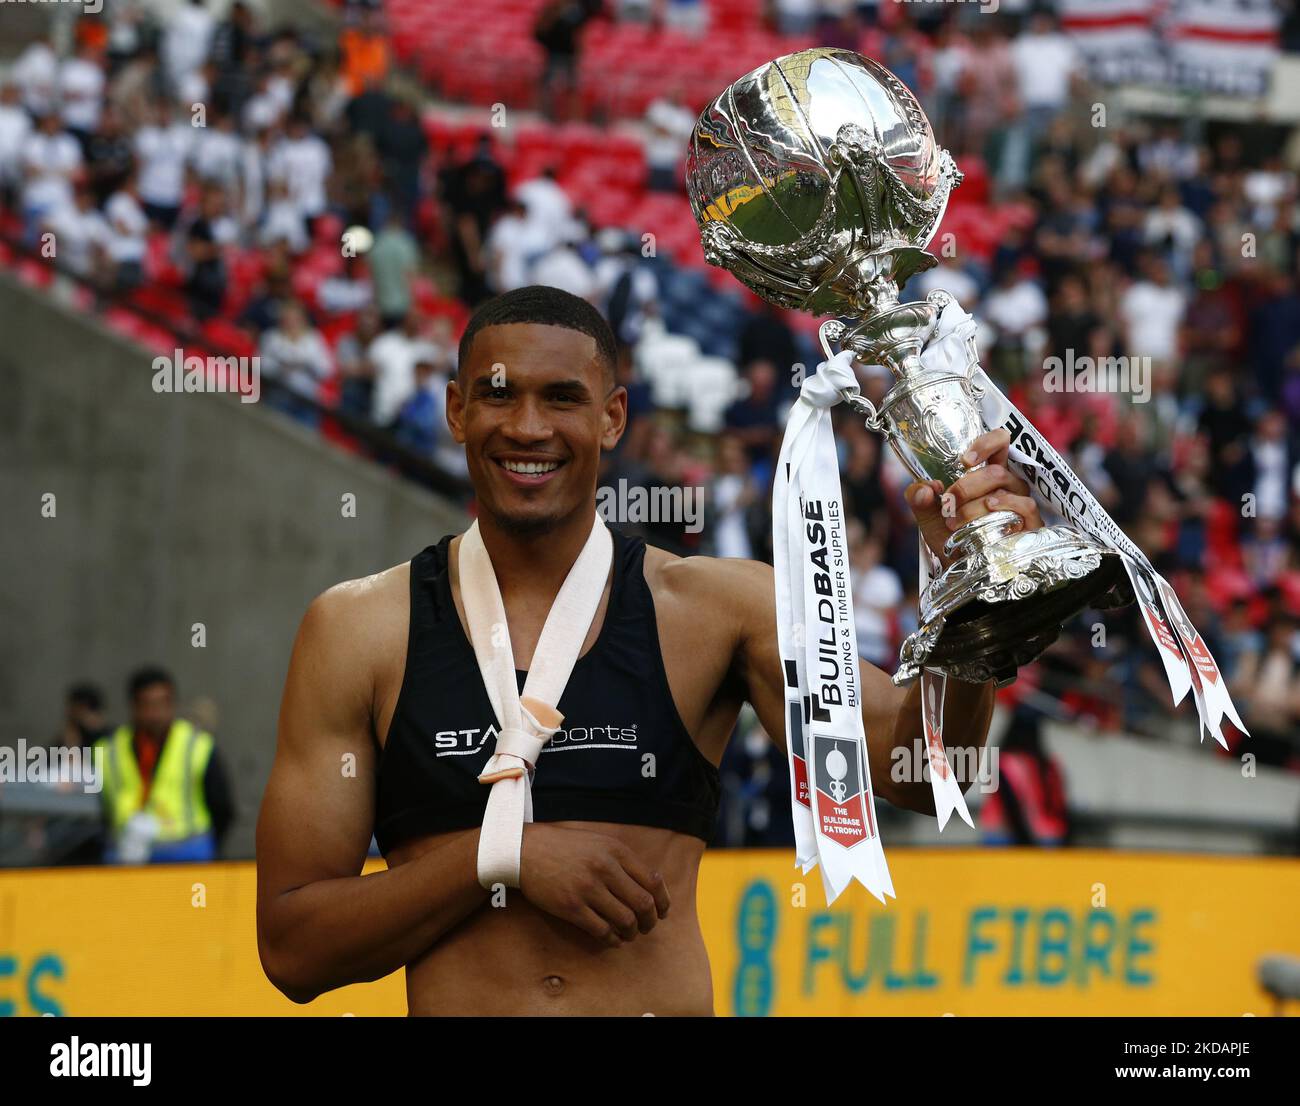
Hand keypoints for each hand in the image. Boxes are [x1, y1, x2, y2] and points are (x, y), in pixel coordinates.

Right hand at [518, 823, 670, 946]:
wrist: (525, 850)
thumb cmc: (565, 847)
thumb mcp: (599, 842)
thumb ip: (623, 860)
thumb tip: (651, 885)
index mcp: (616, 851)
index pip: (653, 881)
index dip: (663, 901)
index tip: (663, 912)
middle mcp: (605, 869)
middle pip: (643, 904)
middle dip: (651, 921)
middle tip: (648, 927)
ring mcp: (588, 889)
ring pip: (625, 920)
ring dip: (632, 932)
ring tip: (630, 934)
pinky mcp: (571, 907)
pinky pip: (601, 931)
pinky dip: (612, 939)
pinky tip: (612, 939)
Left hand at [904, 428, 1042, 567]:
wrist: (962, 569)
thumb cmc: (952, 537)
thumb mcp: (928, 516)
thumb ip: (918, 498)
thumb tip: (924, 489)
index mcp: (987, 475)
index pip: (1000, 442)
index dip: (986, 442)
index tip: (965, 460)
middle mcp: (1008, 484)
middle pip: (995, 469)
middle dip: (965, 486)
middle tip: (947, 504)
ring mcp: (1021, 502)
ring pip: (1004, 485)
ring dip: (974, 503)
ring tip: (955, 522)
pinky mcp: (1030, 522)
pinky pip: (1025, 504)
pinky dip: (1005, 504)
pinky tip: (988, 510)